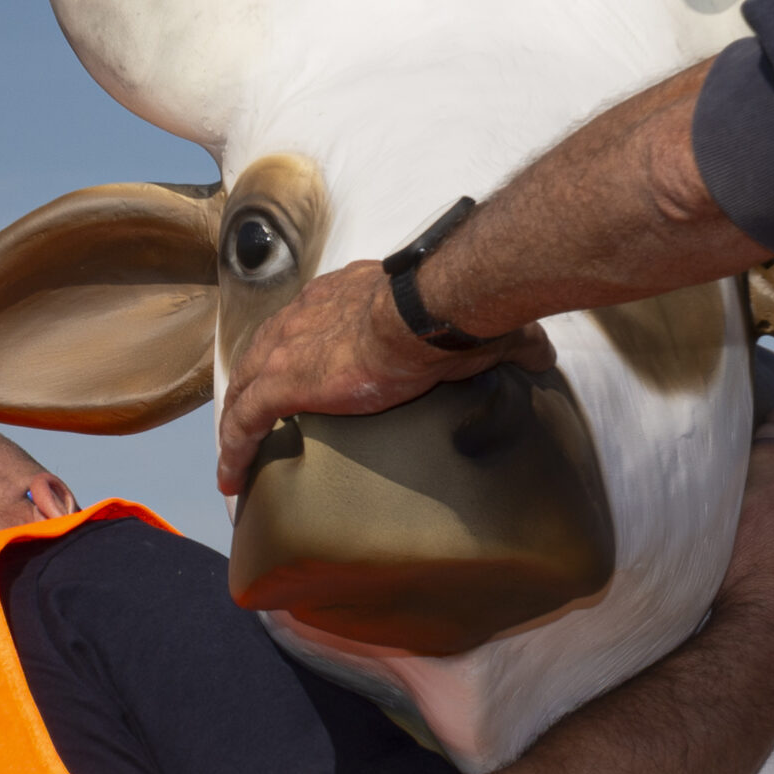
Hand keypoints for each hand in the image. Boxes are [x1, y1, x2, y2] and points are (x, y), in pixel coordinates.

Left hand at [215, 261, 554, 495]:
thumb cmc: (452, 313)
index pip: (309, 322)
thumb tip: (543, 355)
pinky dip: (232, 450)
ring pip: (244, 389)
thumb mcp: (481, 327)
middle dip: (256, 385)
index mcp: (346, 295)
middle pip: (264, 351)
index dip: (299, 349)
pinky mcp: (284, 382)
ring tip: (237, 459)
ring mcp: (288, 347)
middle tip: (256, 422)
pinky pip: (241, 422)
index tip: (302, 376)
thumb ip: (510, 341)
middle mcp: (305, 314)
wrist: (427, 311)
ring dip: (237, 424)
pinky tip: (229, 478)